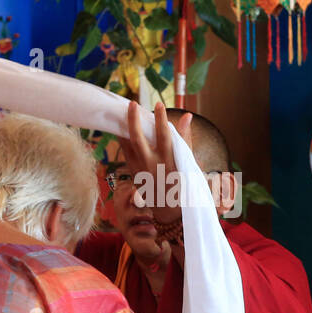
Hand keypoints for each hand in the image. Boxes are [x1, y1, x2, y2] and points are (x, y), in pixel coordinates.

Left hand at [120, 101, 190, 224]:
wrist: (170, 210)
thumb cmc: (184, 184)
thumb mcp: (189, 162)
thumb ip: (185, 138)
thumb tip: (187, 116)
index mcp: (169, 162)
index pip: (164, 136)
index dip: (161, 119)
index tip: (159, 104)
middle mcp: (152, 165)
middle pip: (138, 139)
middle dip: (134, 120)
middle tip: (132, 103)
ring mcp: (140, 168)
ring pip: (128, 144)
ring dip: (125, 126)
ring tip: (124, 109)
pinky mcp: (133, 171)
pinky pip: (125, 150)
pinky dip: (123, 137)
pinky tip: (122, 125)